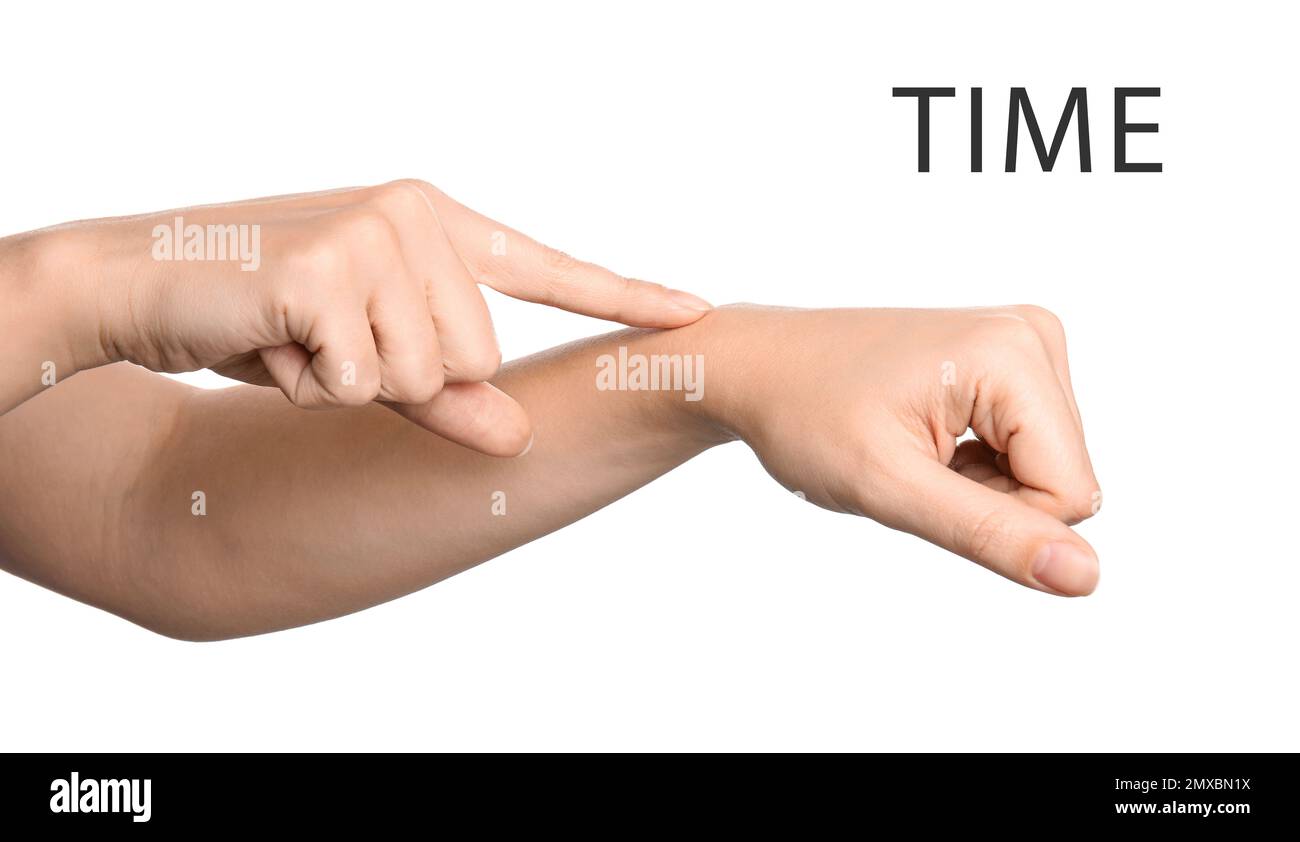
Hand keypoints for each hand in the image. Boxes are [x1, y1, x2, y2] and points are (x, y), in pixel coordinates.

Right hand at [35, 180, 710, 454]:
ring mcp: (373, 234)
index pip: (553, 270)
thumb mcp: (368, 360)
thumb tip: (517, 436)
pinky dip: (307, 382)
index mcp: (440, 226)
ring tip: (299, 335)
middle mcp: (418, 217)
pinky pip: (358, 381)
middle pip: (477, 360)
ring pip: (422, 376)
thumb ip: (448, 397)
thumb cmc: (268, 317)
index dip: (629, 297)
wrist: (146, 281)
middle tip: (332, 340)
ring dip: (350, 381)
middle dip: (401, 379)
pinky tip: (270, 339)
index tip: (697, 315)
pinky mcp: (325, 265)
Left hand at [700, 305, 1100, 595]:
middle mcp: (1032, 335)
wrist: (758, 367)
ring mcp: (1022, 342)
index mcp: (1013, 354)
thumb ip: (991, 534)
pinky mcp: (1008, 358)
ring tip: (914, 448)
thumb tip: (1086, 578)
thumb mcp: (891, 488)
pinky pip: (1029, 448)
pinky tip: (924, 436)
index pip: (1071, 495)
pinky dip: (977, 461)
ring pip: (1050, 469)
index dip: (1000, 520)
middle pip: (1066, 480)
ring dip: (982, 482)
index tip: (925, 483)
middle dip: (991, 497)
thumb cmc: (805, 418)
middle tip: (912, 464)